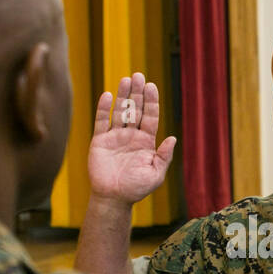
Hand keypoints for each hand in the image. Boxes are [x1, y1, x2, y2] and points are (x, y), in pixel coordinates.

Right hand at [88, 72, 176, 205]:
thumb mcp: (156, 174)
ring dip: (122, 96)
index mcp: (146, 141)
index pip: (150, 116)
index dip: (151, 101)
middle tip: (139, 75)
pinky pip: (101, 121)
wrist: (114, 198)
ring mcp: (115, 137)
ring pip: (119, 112)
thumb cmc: (136, 188)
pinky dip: (104, 109)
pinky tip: (108, 95)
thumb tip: (173, 138)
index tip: (151, 86)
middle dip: (137, 93)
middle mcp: (131, 136)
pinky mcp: (100, 141)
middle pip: (135, 109)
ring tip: (126, 79)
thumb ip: (164, 156)